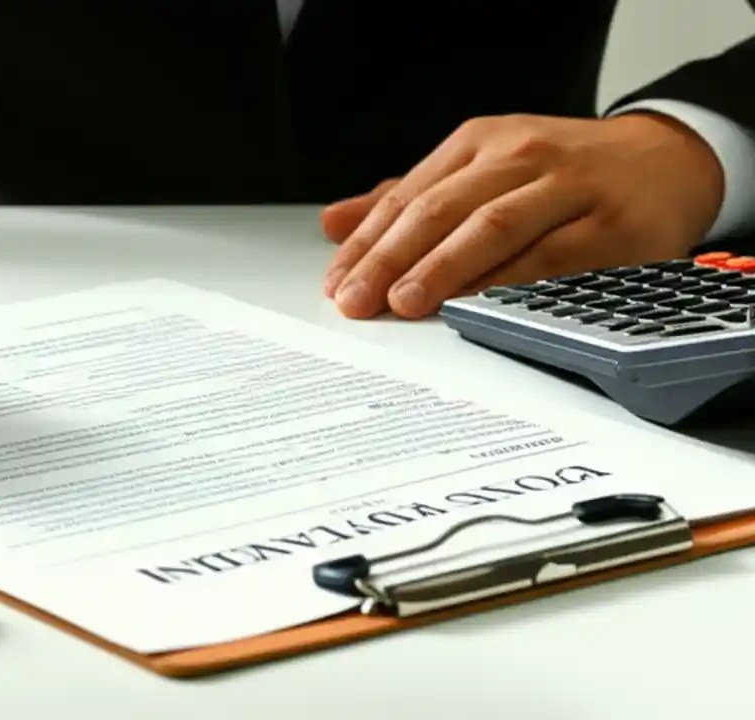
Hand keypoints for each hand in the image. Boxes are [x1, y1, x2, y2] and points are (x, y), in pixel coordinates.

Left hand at [319, 112, 724, 318]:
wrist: (666, 162)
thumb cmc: (561, 174)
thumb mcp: (481, 170)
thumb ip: (408, 199)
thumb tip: (333, 224)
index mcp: (481, 143)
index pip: (409, 197)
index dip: (368, 244)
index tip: (337, 284)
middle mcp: (521, 158)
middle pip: (442, 210)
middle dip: (392, 258)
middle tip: (358, 299)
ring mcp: (569, 190)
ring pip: (493, 228)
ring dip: (444, 268)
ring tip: (405, 303)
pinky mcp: (612, 227)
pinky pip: (552, 258)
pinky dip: (509, 284)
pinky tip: (477, 307)